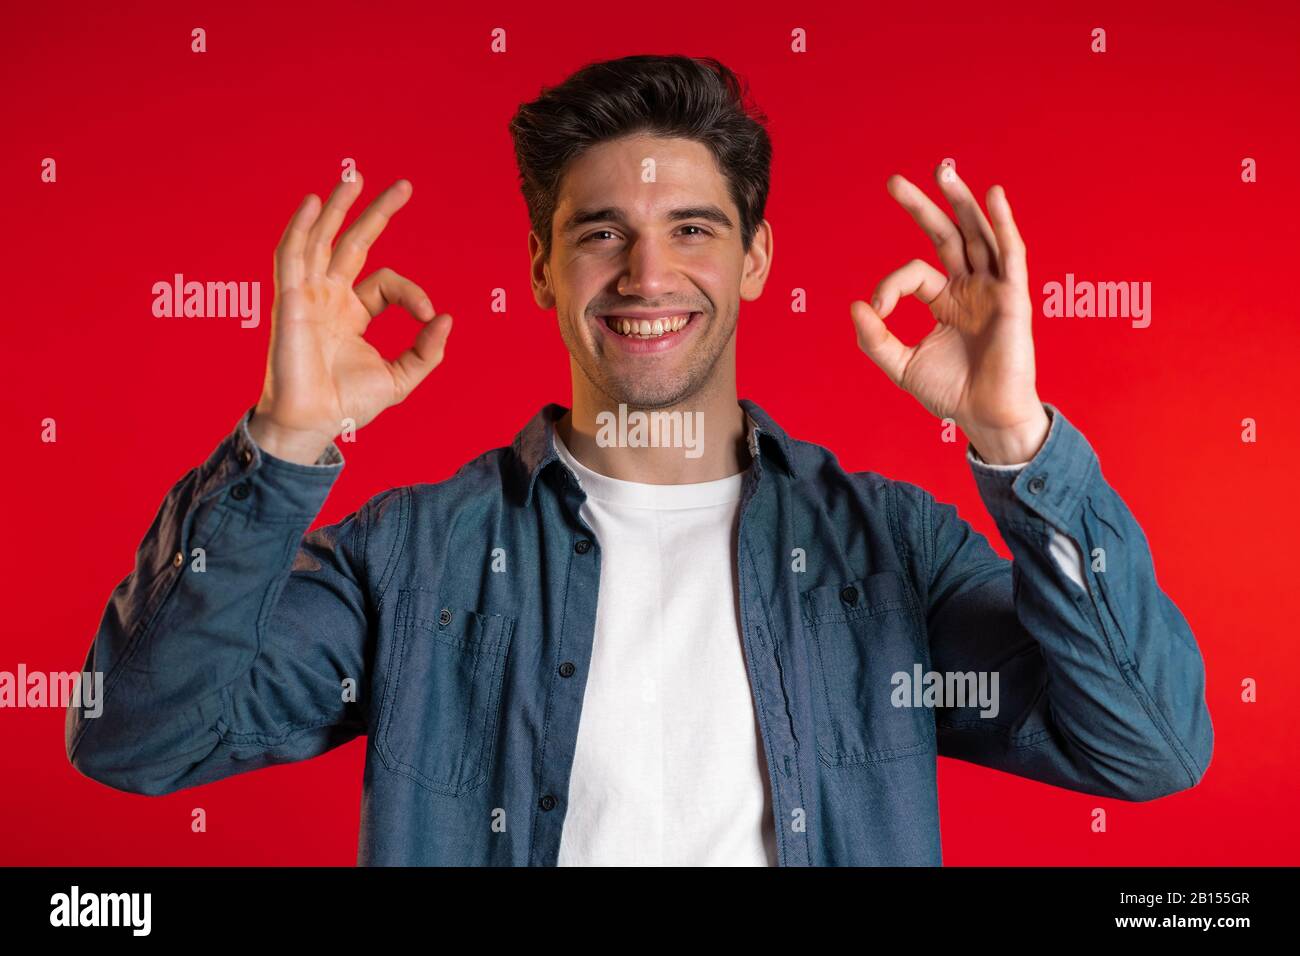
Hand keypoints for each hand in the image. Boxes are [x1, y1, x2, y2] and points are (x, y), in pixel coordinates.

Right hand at [249, 175, 452, 464]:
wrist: (314, 423)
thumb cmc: (348, 404)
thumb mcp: (401, 377)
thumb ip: (426, 351)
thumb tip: (447, 319)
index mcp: (351, 313)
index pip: (385, 283)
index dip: (413, 293)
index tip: (429, 317)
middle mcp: (328, 297)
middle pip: (352, 243)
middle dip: (376, 213)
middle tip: (404, 186)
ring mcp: (307, 295)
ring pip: (321, 240)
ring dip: (336, 208)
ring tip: (354, 178)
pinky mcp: (290, 300)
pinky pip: (292, 255)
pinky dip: (301, 228)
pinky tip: (315, 203)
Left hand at [850, 162, 1048, 463]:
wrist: (986, 417)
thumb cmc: (952, 393)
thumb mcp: (901, 365)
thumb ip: (875, 338)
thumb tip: (856, 304)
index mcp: (946, 299)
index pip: (913, 273)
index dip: (889, 286)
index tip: (877, 312)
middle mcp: (971, 287)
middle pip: (946, 235)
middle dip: (922, 206)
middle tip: (893, 181)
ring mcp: (994, 289)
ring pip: (977, 234)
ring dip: (961, 201)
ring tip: (943, 170)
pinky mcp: (1014, 297)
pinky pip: (1011, 254)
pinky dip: (1003, 223)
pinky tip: (992, 195)